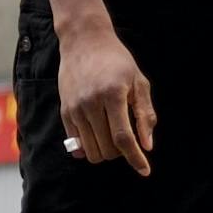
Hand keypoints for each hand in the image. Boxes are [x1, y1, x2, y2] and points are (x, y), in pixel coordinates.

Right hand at [58, 14, 154, 176]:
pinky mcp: (65, 111)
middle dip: (122, 152)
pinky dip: (89, 148)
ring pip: (91, 150)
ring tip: (113, 134)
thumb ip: (144, 114)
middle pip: (107, 148)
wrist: (84, 41)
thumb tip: (147, 146)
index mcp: (113, 94)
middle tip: (128, 136)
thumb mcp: (139, 82)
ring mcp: (75, 108)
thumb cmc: (117, 61)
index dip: (135, 158)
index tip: (145, 171)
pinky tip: (98, 136)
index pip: (123, 138)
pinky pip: (76, 144)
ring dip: (106, 152)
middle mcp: (91, 103)